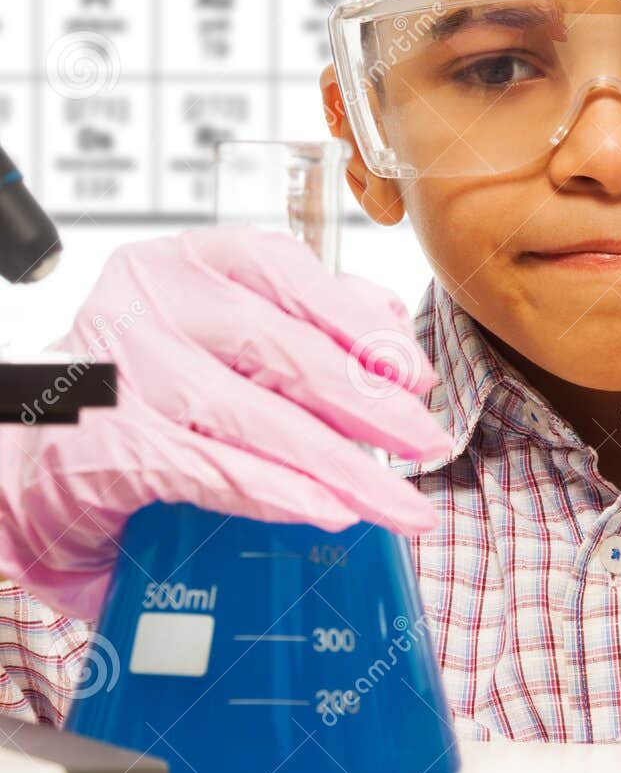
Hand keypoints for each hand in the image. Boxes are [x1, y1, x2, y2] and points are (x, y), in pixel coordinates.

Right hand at [0, 228, 451, 619]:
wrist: (34, 458)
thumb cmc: (138, 392)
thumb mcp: (216, 336)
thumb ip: (296, 319)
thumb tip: (385, 320)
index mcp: (185, 261)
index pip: (289, 273)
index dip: (362, 323)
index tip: (415, 374)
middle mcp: (148, 302)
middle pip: (285, 349)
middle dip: (372, 405)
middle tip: (429, 444)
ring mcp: (122, 372)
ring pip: (256, 417)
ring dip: (342, 466)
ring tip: (398, 502)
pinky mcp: (106, 445)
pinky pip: (211, 470)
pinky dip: (278, 494)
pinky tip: (330, 511)